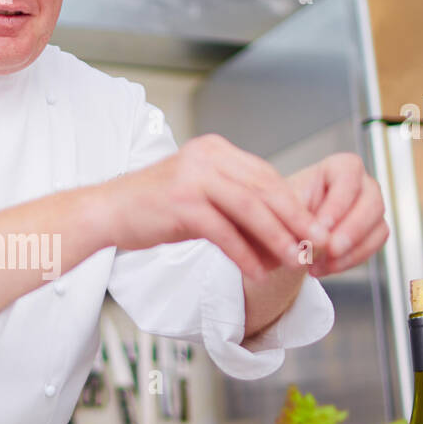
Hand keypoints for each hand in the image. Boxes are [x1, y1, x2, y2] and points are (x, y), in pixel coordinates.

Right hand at [103, 134, 328, 279]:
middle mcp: (207, 157)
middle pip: (264, 189)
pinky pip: (224, 232)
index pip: (266, 175)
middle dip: (295, 221)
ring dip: (276, 238)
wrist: (107, 212)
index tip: (313, 229)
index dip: (294, 204)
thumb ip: (235, 205)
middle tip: (315, 245)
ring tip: (293, 261)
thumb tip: (280, 232)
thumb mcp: (200, 197)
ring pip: (250, 209)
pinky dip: (244, 254)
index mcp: (215, 150)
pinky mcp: (181, 204)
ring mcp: (193, 178)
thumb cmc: (153, 208)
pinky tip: (257, 272)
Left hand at [287, 153, 388, 276]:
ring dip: (351, 250)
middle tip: (330, 250)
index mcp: (337, 168)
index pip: (348, 175)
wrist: (284, 231)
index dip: (338, 202)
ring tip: (319, 263)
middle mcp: (360, 184)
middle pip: (372, 202)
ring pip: (378, 226)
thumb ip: (297, 218)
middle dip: (351, 230)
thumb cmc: (281, 212)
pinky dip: (349, 261)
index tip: (322, 227)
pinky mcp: (373, 231)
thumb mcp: (281, 209)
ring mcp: (371, 208)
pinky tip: (323, 268)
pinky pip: (373, 246)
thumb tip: (314, 239)